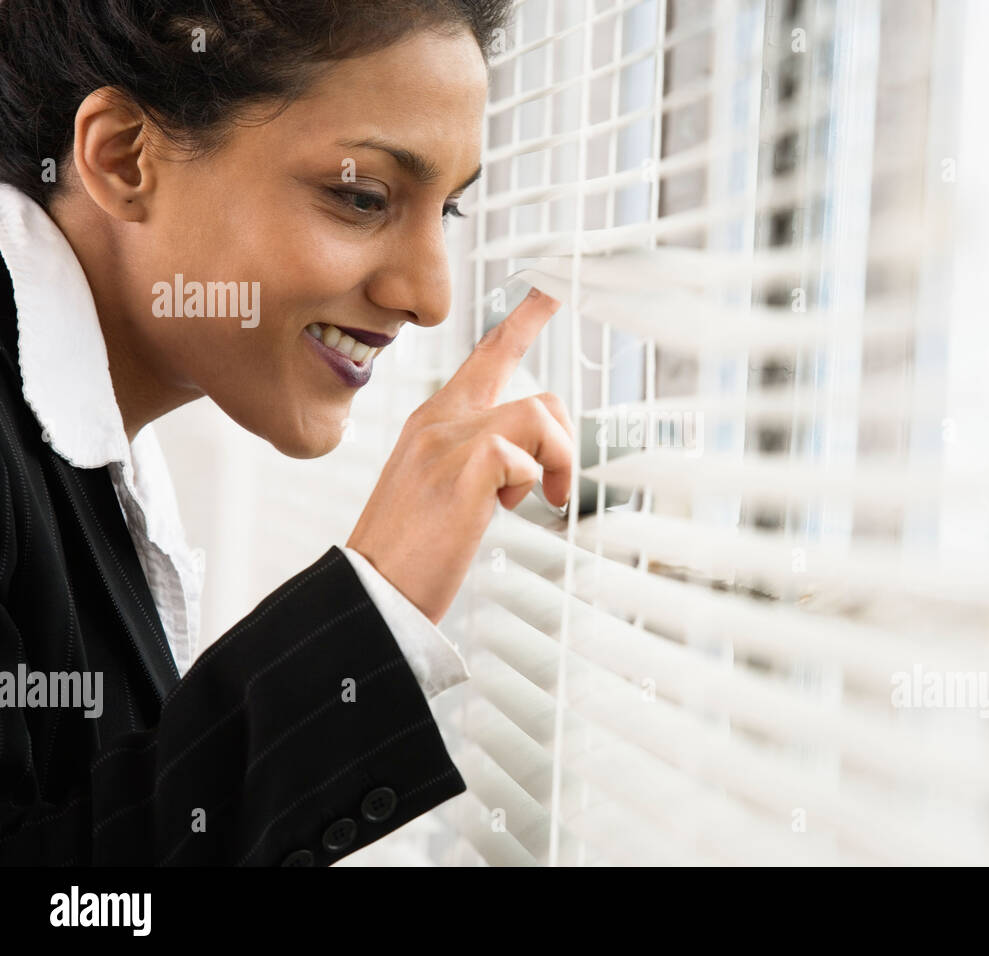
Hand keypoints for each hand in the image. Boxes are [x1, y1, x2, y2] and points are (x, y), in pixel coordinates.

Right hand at [346, 287, 572, 624]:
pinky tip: (506, 509)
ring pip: (539, 415)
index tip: (550, 291)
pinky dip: (532, 483)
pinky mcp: (462, 468)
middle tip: (552, 490)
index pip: (486, 356)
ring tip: (538, 501)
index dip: (523, 323)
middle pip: (536, 396)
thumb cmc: (408, 552)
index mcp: (435, 422)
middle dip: (564, 444)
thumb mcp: (444, 491)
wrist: (372, 591)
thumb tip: (525, 465)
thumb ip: (479, 463)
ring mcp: (448, 442)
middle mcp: (440, 421)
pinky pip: (525, 453)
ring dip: (555, 463)